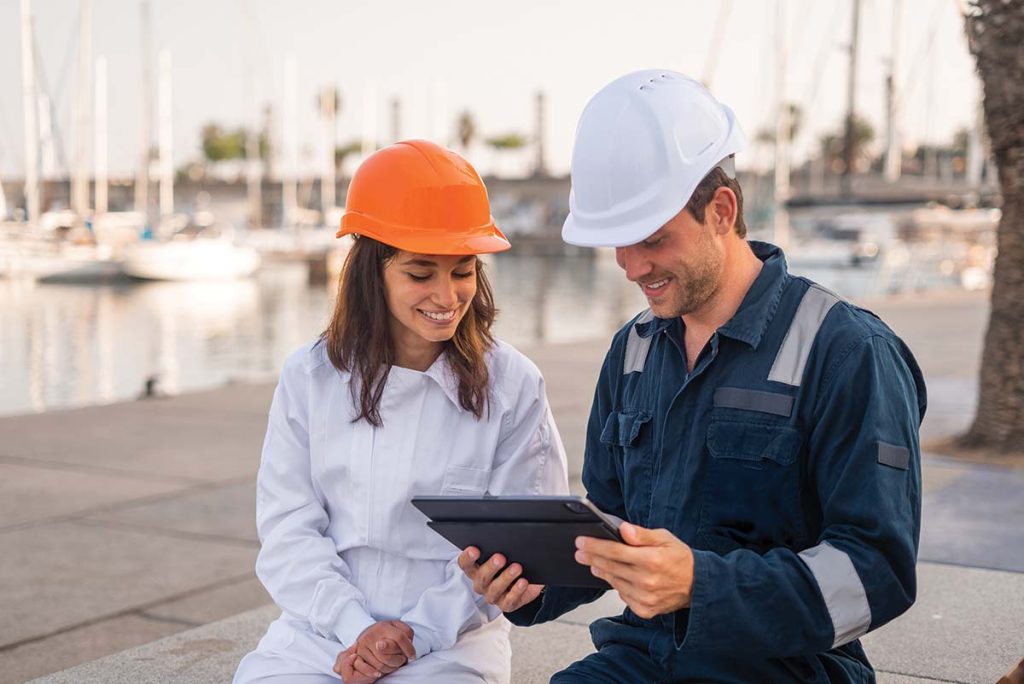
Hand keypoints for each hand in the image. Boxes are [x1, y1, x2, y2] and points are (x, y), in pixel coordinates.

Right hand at [333, 621, 414, 681]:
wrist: (367, 632)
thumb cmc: (386, 631)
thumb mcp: (397, 626)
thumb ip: (407, 631)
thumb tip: (409, 641)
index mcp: (383, 626)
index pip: (399, 638)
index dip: (408, 648)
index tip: (413, 656)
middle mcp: (371, 636)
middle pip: (389, 656)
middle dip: (399, 661)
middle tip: (403, 660)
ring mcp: (363, 646)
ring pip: (381, 665)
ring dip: (391, 668)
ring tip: (395, 663)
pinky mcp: (358, 655)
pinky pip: (369, 669)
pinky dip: (378, 672)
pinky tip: (382, 671)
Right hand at [457, 547, 543, 612]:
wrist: (528, 581)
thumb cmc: (511, 564)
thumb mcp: (505, 554)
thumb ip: (499, 548)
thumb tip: (504, 538)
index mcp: (476, 569)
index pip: (465, 564)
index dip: (467, 558)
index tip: (475, 550)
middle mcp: (482, 584)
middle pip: (481, 577)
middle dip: (490, 567)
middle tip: (500, 558)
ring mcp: (493, 596)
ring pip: (494, 590)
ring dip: (505, 578)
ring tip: (516, 568)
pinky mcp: (507, 604)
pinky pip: (509, 600)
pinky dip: (516, 591)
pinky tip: (523, 582)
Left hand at [574, 522, 693, 618]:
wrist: (698, 586)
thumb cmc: (680, 559)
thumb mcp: (665, 538)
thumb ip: (642, 534)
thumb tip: (622, 529)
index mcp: (652, 560)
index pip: (615, 551)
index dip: (595, 546)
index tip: (581, 541)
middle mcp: (647, 581)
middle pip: (610, 567)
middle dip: (591, 557)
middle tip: (579, 551)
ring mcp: (645, 598)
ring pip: (614, 581)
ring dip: (601, 571)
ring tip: (593, 562)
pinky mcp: (644, 610)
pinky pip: (623, 595)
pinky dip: (617, 585)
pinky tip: (615, 576)